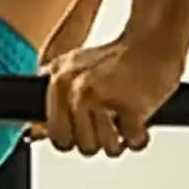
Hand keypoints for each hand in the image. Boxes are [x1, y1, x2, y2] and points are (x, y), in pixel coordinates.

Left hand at [26, 36, 183, 157]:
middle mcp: (78, 90)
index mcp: (59, 82)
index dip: (72, 138)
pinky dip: (139, 137)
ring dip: (120, 141)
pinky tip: (139, 121)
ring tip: (124, 122)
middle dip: (97, 143)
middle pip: (82, 145)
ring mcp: (104, 98)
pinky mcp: (132, 107)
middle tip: (108, 128)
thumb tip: (36, 132)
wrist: (153, 40)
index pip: (55, 133)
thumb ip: (55, 101)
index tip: (82, 133)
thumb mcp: (75, 71)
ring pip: (106, 148)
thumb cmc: (118, 57)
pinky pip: (132, 141)